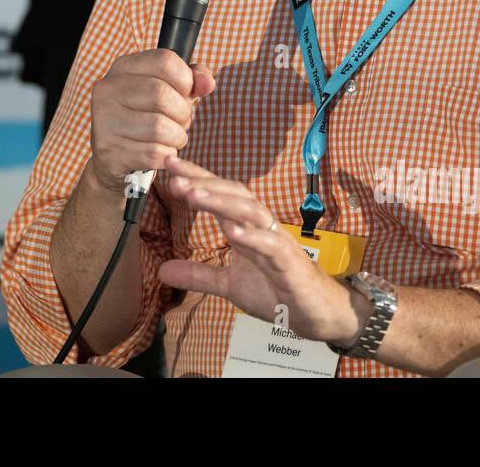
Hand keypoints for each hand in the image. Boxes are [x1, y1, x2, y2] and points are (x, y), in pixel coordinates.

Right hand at [87, 50, 214, 195]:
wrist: (114, 158)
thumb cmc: (146, 117)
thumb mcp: (169, 91)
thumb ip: (192, 81)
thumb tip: (208, 83)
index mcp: (124, 67)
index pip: (166, 61)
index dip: (186, 80)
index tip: (185, 94)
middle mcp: (108, 89)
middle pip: (162, 94)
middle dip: (182, 113)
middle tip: (181, 122)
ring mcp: (104, 120)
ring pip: (159, 127)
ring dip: (177, 137)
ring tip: (172, 138)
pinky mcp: (108, 150)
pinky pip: (153, 153)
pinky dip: (166, 155)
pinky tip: (160, 153)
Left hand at [158, 157, 359, 343]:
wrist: (317, 314)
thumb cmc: (276, 291)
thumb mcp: (229, 284)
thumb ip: (199, 275)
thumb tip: (162, 271)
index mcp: (246, 226)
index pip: (220, 194)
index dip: (196, 177)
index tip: (169, 165)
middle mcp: (261, 227)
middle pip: (234, 195)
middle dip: (205, 183)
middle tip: (175, 176)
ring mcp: (276, 242)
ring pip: (250, 212)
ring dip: (222, 202)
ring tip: (194, 194)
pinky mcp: (290, 264)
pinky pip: (271, 246)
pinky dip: (253, 237)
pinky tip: (233, 231)